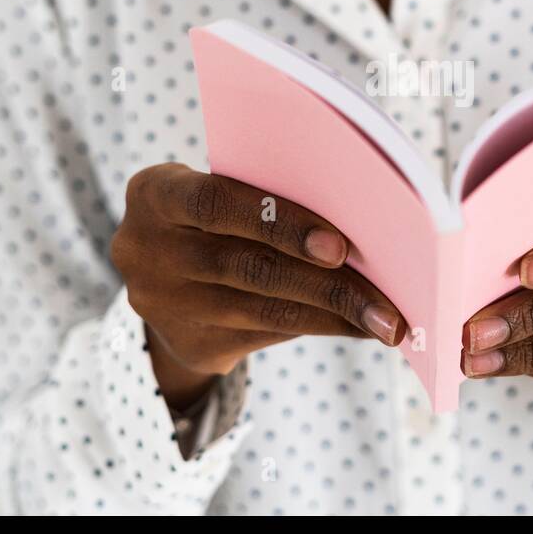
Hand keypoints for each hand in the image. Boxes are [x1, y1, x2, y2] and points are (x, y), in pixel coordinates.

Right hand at [112, 164, 405, 411]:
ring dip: (334, 315)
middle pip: (249, 267)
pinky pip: (266, 335)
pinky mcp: (190, 343)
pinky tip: (357, 326)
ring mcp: (165, 305)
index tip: (340, 246)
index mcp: (154, 195)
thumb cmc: (216, 211)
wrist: (164, 273)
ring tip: (384, 320)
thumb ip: (261, 196)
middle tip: (385, 299)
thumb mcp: (216, 189)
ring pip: (263, 309)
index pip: (217, 204)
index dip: (279, 224)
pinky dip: (320, 327)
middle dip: (326, 283)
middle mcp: (148, 252)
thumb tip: (354, 226)